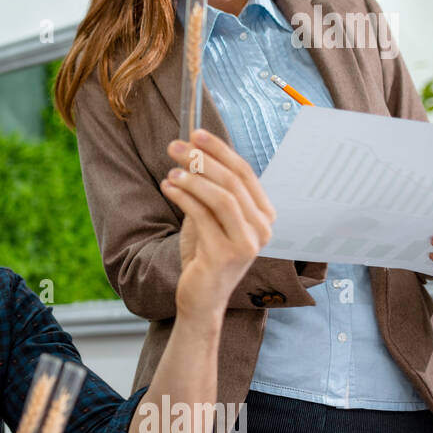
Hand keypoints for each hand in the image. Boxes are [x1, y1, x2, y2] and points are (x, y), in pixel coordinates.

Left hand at [163, 129, 275, 319]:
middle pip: (233, 180)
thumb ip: (210, 190)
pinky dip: (183, 196)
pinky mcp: (227, 253)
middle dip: (202, 158)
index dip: (220, 150)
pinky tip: (168, 187)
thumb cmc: (205, 256)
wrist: (201, 298)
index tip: (195, 134)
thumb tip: (193, 152)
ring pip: (222, 196)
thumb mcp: (211, 217)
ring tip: (170, 171)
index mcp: (264, 215)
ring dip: (192, 178)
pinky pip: (203, 215)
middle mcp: (262, 227)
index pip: (245, 172)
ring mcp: (248, 241)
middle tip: (174, 146)